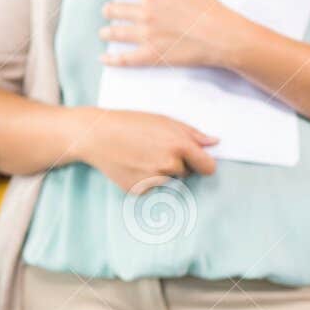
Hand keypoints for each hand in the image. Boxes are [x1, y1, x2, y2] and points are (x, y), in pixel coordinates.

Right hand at [82, 108, 217, 192]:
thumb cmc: (129, 123)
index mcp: (179, 145)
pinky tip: (131, 165)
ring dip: (159, 171)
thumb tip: (214, 143)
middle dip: (175, 163)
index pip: (208, 166)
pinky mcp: (139, 189)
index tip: (196, 161)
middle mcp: (169, 165)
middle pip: (186, 172)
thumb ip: (192, 133)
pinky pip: (151, 187)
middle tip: (153, 149)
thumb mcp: (162, 120)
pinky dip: (144, 179)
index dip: (203, 163)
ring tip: (139, 155)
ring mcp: (153, 179)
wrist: (95, 135)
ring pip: (168, 180)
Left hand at [100, 0, 251, 68]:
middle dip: (107, 10)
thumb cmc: (208, 9)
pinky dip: (111, 60)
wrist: (222, 36)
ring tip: (104, 33)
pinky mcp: (151, 54)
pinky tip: (104, 58)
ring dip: (106, 32)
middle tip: (106, 12)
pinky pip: (125, 59)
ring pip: (115, 33)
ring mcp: (146, 35)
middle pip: (114, 10)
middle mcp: (146, 13)